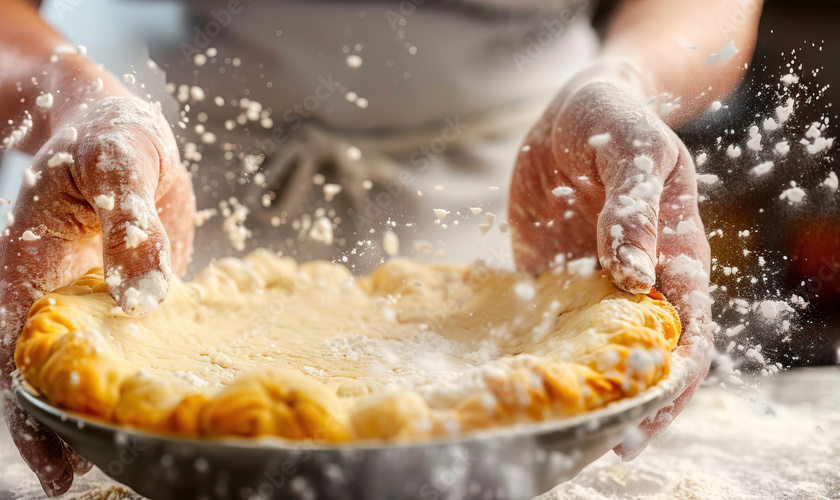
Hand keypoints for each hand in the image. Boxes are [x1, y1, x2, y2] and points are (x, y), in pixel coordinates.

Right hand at [0, 95, 195, 494]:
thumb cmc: (111, 135)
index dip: (26, 406)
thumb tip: (142, 296)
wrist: (116, 125)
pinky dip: (131, 375)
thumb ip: (128, 223)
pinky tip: (153, 405)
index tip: (48, 457)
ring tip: (116, 457)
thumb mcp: (121, 161)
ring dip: (91, 408)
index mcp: (30, 261)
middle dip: (53, 425)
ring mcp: (87, 298)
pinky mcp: (123, 297)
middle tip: (77, 479)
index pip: (16, 349)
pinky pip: (123, 344)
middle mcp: (50, 290)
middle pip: (39, 371)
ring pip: (80, 365)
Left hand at [508, 62, 712, 458]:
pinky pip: (540, 318)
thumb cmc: (618, 122)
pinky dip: (529, 344)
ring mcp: (589, 281)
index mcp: (676, 257)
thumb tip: (636, 278)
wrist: (574, 108)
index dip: (674, 381)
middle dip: (626, 400)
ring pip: (589, 346)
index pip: (688, 334)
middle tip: (598, 440)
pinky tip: (506, 370)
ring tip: (550, 416)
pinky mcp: (546, 274)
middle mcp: (635, 281)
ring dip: (576, 381)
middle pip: (640, 355)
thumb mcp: (636, 152)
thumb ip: (635, 210)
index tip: (646, 418)